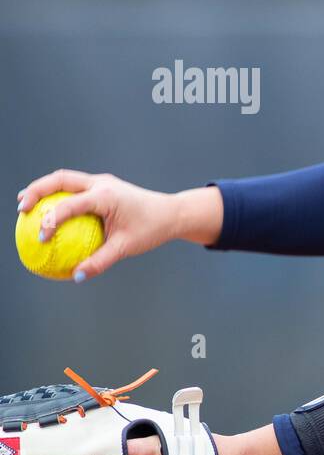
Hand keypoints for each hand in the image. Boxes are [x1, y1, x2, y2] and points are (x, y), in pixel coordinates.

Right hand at [15, 169, 210, 281]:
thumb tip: (77, 276)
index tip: (41, 238)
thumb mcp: (127, 247)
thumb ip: (101, 261)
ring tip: (25, 204)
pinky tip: (48, 211)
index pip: (70, 205)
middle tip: (21, 208)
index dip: (52, 220)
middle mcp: (101, 183)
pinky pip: (74, 188)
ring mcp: (101, 182)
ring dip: (44, 188)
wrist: (172, 213)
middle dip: (36, 191)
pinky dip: (58, 195)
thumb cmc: (152, 229)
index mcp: (106, 196)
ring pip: (64, 178)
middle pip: (59, 179)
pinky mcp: (102, 186)